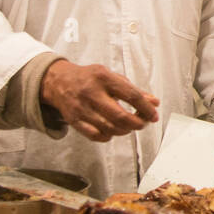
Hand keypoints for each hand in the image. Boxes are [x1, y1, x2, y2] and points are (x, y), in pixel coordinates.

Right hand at [40, 60, 159, 142]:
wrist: (59, 82)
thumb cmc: (89, 78)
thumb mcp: (112, 77)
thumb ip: (134, 90)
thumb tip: (154, 102)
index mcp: (104, 78)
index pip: (131, 95)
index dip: (146, 108)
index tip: (153, 115)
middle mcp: (91, 93)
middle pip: (120, 116)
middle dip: (137, 123)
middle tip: (143, 123)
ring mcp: (81, 108)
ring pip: (110, 129)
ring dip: (125, 131)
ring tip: (129, 125)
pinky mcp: (74, 120)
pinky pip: (96, 136)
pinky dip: (109, 136)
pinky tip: (113, 130)